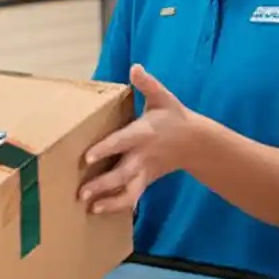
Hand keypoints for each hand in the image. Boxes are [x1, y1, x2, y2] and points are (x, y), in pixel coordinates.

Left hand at [79, 65, 200, 213]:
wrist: (196, 143)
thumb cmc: (174, 117)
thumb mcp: (162, 97)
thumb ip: (147, 83)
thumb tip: (135, 67)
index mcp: (143, 134)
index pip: (121, 142)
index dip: (104, 149)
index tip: (86, 158)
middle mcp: (142, 156)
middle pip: (121, 173)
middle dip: (102, 184)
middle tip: (82, 193)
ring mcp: (145, 172)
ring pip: (128, 192)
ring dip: (109, 202)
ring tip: (91, 208)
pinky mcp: (146, 181)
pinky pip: (132, 197)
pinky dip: (118, 206)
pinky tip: (100, 211)